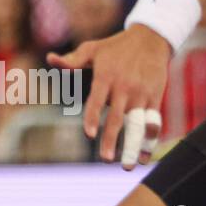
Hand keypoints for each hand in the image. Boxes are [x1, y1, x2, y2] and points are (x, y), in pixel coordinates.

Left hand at [47, 24, 170, 168]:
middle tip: (105, 160)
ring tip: (128, 166)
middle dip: (111, 140)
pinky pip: (153, 122)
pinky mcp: (155, 98)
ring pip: (138, 124)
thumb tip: (50, 59)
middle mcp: (124, 87)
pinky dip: (150, 140)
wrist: (150, 39)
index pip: (97, 100)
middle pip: (118, 118)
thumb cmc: (115, 46)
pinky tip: (145, 156)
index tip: (89, 134)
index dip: (93, 117)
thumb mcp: (92, 49)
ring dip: (134, 146)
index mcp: (106, 76)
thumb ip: (72, 60)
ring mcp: (141, 94)